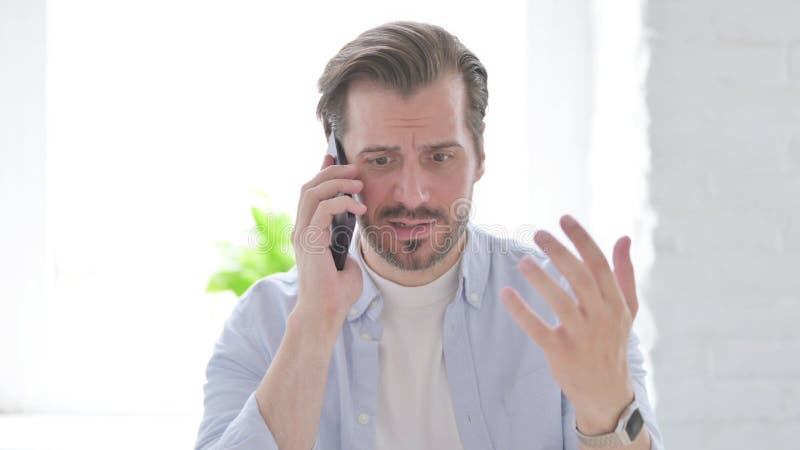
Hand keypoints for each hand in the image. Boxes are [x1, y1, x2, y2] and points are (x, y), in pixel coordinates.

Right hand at [290, 154, 366, 335]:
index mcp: (308, 232)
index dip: (322, 173)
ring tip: (358, 183)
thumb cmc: (337, 293)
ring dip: (336, 182)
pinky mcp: (310, 241)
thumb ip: (348, 245)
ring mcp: (302, 234)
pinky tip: (358, 207)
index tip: (334, 157)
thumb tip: (356, 234)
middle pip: (309, 187)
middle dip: (332, 172)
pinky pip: (322, 209)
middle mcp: (301, 229)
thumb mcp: (348, 261)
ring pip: (312, 193)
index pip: (311, 194)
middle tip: (354, 168)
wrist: (326, 313)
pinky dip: (341, 202)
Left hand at [500, 215, 638, 433]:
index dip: (582, 240)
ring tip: (522, 261)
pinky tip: (507, 294)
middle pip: (581, 278)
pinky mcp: (561, 353)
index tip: (564, 219)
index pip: (600, 264)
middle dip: (560, 253)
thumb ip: (624, 273)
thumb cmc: (613, 342)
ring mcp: (582, 336)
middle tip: (538, 233)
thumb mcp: (627, 309)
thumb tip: (624, 238)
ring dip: (541, 279)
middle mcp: (602, 317)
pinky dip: (522, 312)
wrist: (607, 391)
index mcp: (617, 303)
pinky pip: (539, 330)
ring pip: (561, 302)